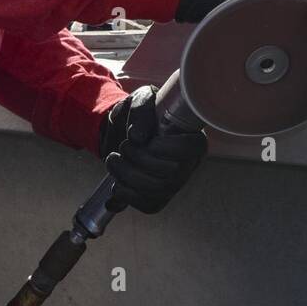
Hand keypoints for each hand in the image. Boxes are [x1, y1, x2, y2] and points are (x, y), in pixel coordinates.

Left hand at [98, 87, 206, 213]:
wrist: (124, 132)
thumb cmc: (140, 114)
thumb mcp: (140, 100)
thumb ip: (140, 110)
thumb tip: (138, 137)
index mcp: (193, 138)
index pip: (191, 149)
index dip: (166, 148)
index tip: (146, 140)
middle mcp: (189, 164)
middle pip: (171, 173)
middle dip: (139, 160)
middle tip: (123, 146)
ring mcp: (175, 184)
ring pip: (157, 190)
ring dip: (127, 176)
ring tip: (113, 160)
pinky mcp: (160, 199)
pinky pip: (149, 205)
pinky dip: (127, 195)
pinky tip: (117, 183)